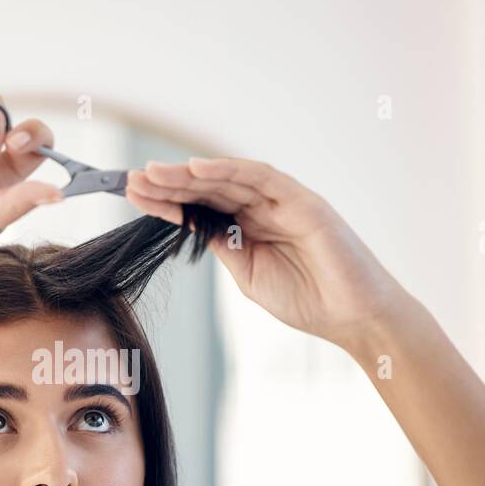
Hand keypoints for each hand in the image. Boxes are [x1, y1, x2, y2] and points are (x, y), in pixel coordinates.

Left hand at [125, 157, 408, 347]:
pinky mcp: (303, 200)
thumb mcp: (249, 276)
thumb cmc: (307, 300)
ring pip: (229, 177)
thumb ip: (223, 247)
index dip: (167, 201)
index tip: (133, 196)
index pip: (200, 208)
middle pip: (208, 189)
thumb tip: (190, 226)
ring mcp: (283, 201)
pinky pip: (261, 176)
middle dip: (169, 183)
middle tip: (132, 179)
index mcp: (248, 228)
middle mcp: (263, 209)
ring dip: (190, 173)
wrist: (352, 317)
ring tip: (155, 173)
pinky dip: (228, 169)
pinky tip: (197, 168)